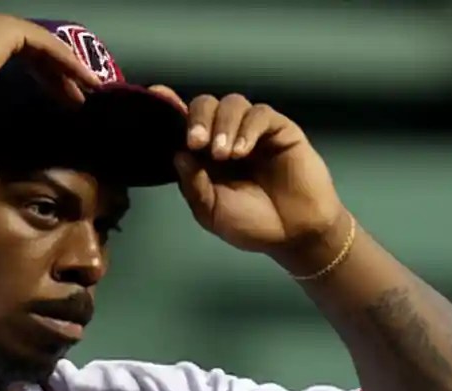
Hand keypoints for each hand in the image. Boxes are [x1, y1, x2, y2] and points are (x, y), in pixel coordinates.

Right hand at [0, 6, 102, 117]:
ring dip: (63, 68)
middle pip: (22, 45)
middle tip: (70, 96)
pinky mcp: (5, 30)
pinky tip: (82, 79)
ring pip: (37, 44)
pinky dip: (65, 61)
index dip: (26, 71)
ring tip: (84, 92)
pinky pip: (45, 44)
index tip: (43, 95)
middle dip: (49, 71)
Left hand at [149, 88, 343, 252]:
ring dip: (222, 124)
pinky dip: (247, 129)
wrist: (294, 235)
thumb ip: (193, 185)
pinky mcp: (279, 129)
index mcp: (203, 155)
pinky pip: (259, 114)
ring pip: (232, 103)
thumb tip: (176, 153)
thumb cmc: (252, 225)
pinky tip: (242, 151)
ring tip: (223, 155)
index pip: (183, 122)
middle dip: (196, 118)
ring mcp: (253, 131)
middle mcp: (225, 136)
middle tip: (196, 144)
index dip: (169, 105)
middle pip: (205, 104)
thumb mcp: (211, 212)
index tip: (157, 94)